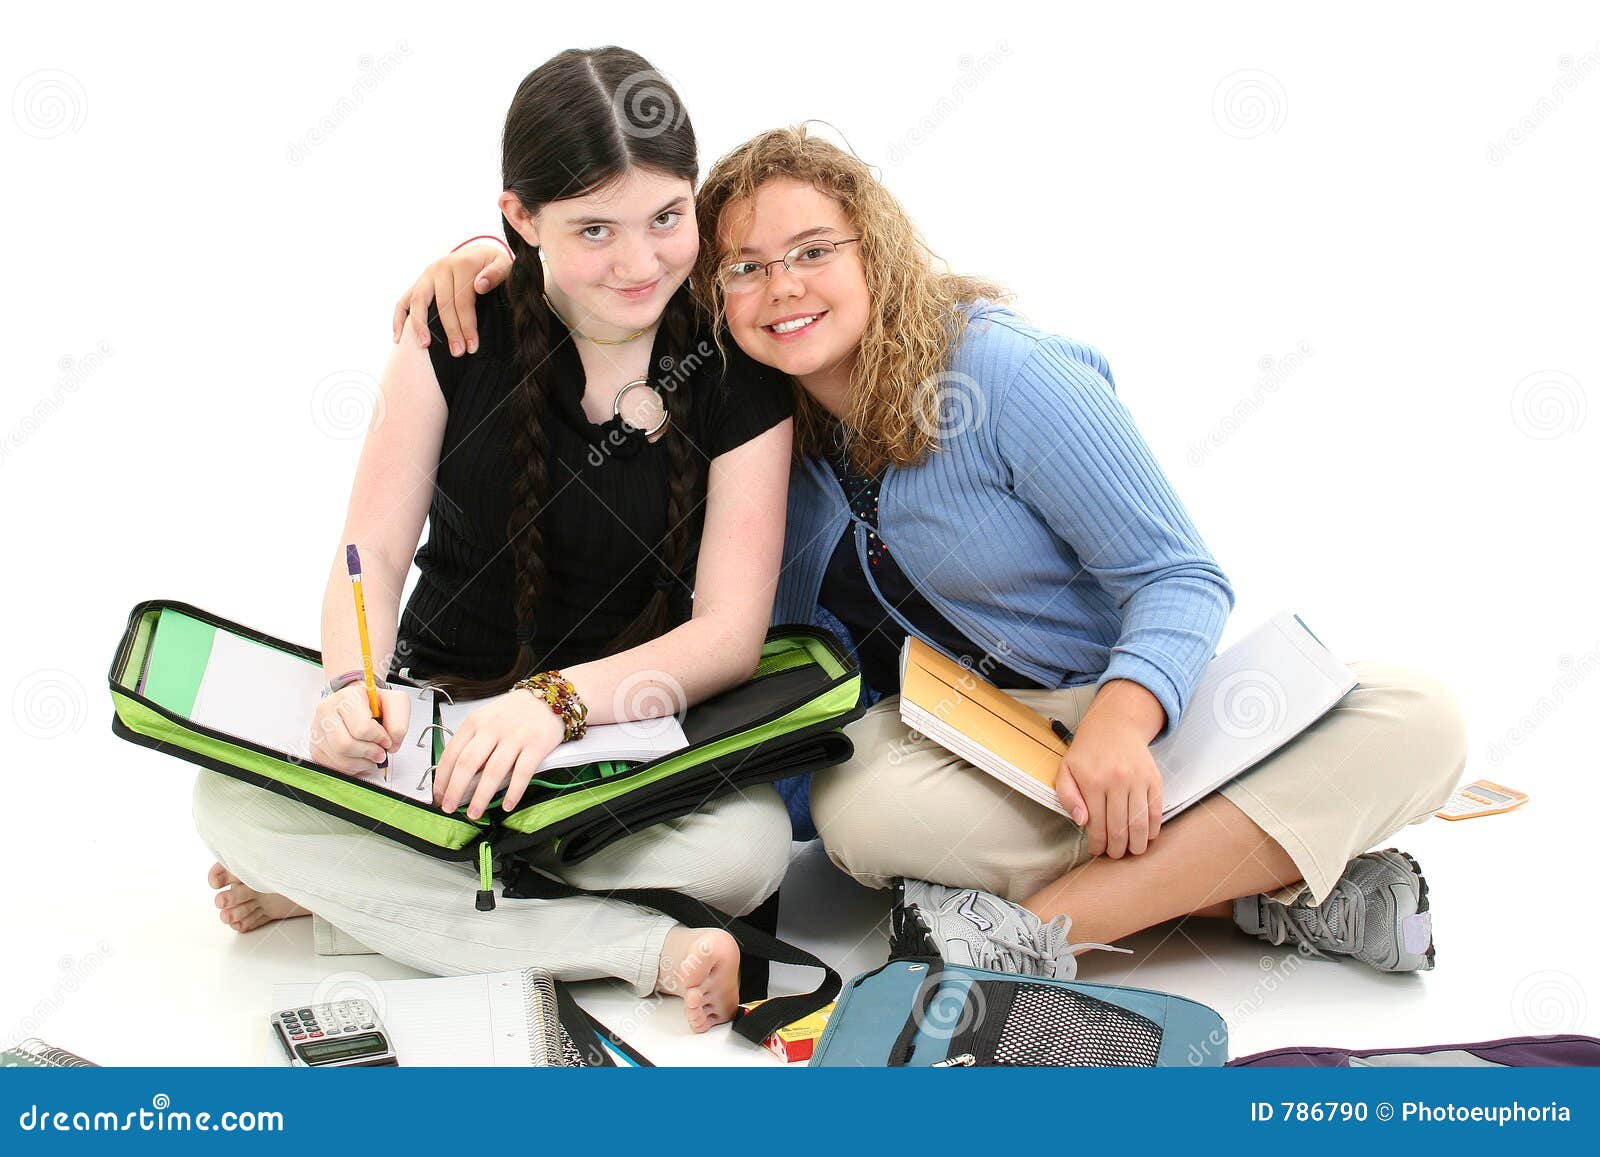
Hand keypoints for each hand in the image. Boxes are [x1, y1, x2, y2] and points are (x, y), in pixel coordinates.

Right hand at [309, 684, 409, 774]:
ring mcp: (318, 729)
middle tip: (379, 752)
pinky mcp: (316, 746)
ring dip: (361, 762)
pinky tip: (358, 757)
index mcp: (347, 697)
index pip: (361, 728)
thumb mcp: (395, 702)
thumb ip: (399, 721)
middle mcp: (328, 710)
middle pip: (345, 745)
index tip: (386, 738)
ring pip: (339, 758)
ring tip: (370, 755)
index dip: (379, 738)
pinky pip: (332, 766)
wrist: (356, 703)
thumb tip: (391, 743)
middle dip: (369, 753)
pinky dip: (351, 767)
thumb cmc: (373, 703)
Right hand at [391, 241, 511, 356]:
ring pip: (418, 301)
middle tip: (457, 353)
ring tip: (424, 346)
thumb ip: (496, 274)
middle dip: (450, 331)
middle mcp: (441, 268)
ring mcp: (427, 275)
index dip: (467, 325)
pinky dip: (399, 318)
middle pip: (442, 304)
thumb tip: (480, 286)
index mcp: (462, 264)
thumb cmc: (492, 265)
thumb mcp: (503, 264)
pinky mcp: (419, 283)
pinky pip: (404, 300)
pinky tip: (398, 338)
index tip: (472, 347)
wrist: (477, 253)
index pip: (463, 300)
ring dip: (419, 325)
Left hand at [433, 692, 563, 819]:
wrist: (549, 697)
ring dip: (481, 797)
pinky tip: (507, 805)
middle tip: (449, 807)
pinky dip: (513, 792)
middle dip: (455, 790)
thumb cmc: (514, 712)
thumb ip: (472, 742)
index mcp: (475, 722)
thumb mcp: (486, 719)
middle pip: (468, 763)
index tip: (438, 795)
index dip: (442, 778)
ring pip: (493, 771)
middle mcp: (493, 728)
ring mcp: (516, 736)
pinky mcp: (537, 745)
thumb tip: (457, 776)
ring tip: (474, 813)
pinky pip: (522, 773)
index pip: (451, 753)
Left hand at [1053, 683, 1164, 857]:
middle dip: (1117, 849)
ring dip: (1137, 844)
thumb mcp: (1066, 770)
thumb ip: (1068, 797)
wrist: (1114, 725)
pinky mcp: (1153, 779)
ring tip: (1132, 851)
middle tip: (1115, 855)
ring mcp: (1137, 780)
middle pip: (1120, 828)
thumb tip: (1081, 822)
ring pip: (1140, 823)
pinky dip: (1153, 829)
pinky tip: (1147, 836)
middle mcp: (1116, 781)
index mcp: (1092, 781)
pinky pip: (1156, 811)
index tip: (1097, 851)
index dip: (1098, 844)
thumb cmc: (1087, 752)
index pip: (1096, 825)